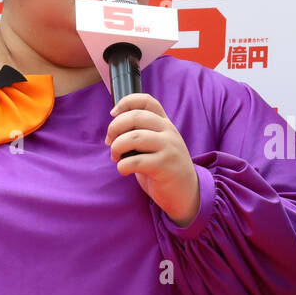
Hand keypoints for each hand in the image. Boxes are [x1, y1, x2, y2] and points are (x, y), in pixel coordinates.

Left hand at [106, 93, 200, 226]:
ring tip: (116, 157)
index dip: (126, 102)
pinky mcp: (164, 166)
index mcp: (165, 124)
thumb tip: (113, 130)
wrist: (186, 193)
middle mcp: (169, 132)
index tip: (113, 114)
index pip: (147, 101)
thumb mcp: (157, 145)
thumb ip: (141, 133)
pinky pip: (135, 161)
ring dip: (116, 147)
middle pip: (135, 117)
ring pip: (133, 137)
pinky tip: (124, 170)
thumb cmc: (164, 169)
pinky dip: (122, 166)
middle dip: (114, 128)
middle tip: (110, 142)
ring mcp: (169, 148)